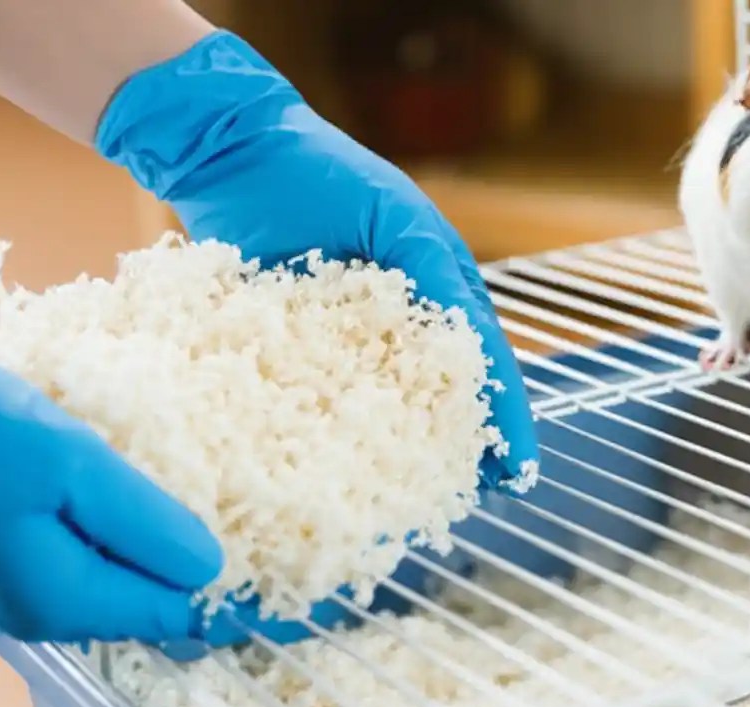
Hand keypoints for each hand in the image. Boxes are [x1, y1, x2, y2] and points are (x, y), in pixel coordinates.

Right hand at [0, 336, 223, 644]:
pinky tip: (134, 478)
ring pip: (123, 573)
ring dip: (160, 534)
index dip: (229, 583)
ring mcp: (25, 587)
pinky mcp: (11, 554)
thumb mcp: (70, 465)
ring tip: (201, 479)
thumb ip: (144, 523)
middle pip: (152, 599)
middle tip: (243, 494)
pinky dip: (122, 521)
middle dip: (195, 555)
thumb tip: (211, 571)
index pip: (179, 616)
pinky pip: (92, 551)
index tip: (275, 538)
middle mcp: (48, 612)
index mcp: (67, 601)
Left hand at [97, 30, 539, 649]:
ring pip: (383, 411)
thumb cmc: (321, 175)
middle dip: (460, 450)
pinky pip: (319, 404)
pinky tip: (337, 475)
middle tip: (478, 502)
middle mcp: (396, 323)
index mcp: (438, 288)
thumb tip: (467, 341)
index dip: (504, 417)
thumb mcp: (396, 221)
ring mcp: (344, 341)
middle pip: (439, 398)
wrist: (230, 156)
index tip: (519, 469)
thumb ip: (435, 278)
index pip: (482, 362)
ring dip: (399, 457)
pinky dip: (334, 439)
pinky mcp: (291, 350)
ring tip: (413, 506)